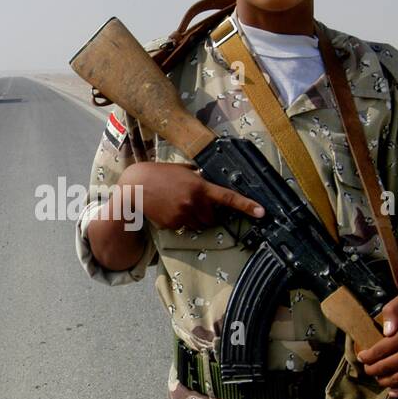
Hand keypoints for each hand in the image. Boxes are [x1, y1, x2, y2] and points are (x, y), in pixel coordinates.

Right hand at [120, 161, 263, 230]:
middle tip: (195, 204)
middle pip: (212, 218)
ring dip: (194, 219)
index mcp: (199, 186)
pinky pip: (183, 227)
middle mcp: (194, 202)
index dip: (246, 205)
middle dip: (207, 214)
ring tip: (177, 204)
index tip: (261, 211)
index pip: (228, 197)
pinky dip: (179, 221)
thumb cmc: (159, 174)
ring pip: (198, 225)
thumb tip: (210, 179)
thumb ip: (199, 177)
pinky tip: (167, 209)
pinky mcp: (173, 224)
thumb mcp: (182, 170)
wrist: (135, 186)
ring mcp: (183, 215)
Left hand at [355, 292, 397, 397]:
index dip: (368, 356)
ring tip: (378, 378)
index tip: (362, 357)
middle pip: (388, 366)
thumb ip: (392, 310)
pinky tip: (392, 392)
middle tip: (367, 369)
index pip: (381, 349)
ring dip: (385, 381)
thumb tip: (386, 332)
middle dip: (373, 370)